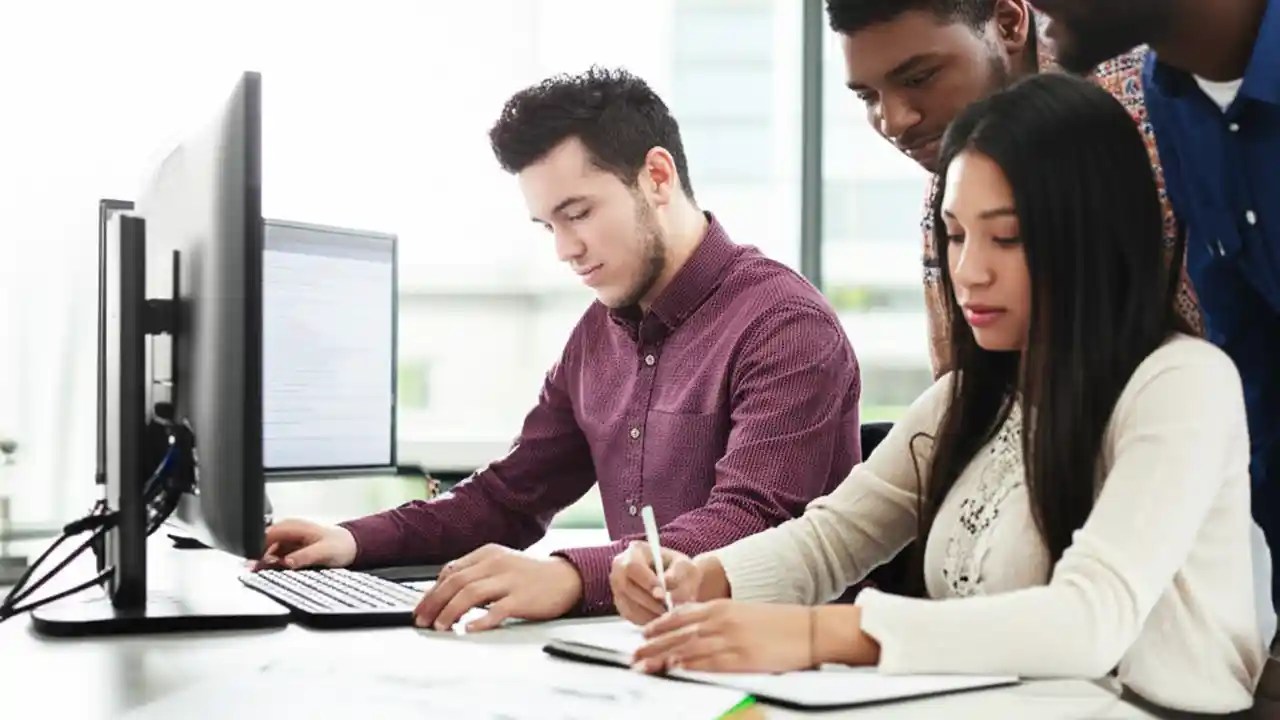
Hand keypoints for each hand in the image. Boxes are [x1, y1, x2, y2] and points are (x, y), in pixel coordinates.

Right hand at [254, 518, 356, 569]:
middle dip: (260, 559)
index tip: (257, 564)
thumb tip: (287, 562)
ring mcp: (288, 540)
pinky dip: (274, 565)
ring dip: (266, 563)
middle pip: (264, 544)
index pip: (266, 535)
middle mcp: (288, 531)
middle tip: (261, 572)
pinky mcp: (290, 549)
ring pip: (268, 552)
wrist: (350, 547)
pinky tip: (277, 572)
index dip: (258, 549)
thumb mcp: (323, 551)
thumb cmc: (339, 545)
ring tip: (270, 573)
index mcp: (293, 526)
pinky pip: (276, 558)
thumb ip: (304, 556)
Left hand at [413, 544, 582, 632]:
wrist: (566, 578)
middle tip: (422, 621)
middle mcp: (496, 563)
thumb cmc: (530, 575)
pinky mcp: (523, 597)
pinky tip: (469, 628)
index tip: (420, 609)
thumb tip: (444, 591)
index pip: (451, 571)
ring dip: (450, 611)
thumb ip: (475, 574)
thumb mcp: (500, 566)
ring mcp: (510, 579)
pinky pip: (498, 609)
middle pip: (456, 581)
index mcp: (487, 553)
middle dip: (434, 603)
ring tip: (440, 626)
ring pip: (471, 593)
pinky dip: (481, 619)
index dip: (431, 591)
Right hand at [610, 541, 700, 624]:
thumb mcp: (684, 567)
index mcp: (635, 551)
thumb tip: (664, 588)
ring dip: (649, 613)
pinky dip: (645, 620)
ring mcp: (617, 587)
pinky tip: (660, 619)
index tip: (663, 596)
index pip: (633, 567)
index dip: (646, 582)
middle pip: (627, 588)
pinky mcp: (620, 604)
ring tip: (667, 616)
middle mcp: (619, 568)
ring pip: (628, 604)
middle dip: (649, 602)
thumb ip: (676, 575)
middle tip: (668, 610)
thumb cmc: (681, 570)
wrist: (678, 581)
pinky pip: (630, 616)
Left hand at [632, 601, 815, 673]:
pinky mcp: (742, 657)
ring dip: (663, 657)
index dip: (660, 625)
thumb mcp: (745, 613)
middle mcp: (722, 620)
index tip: (644, 634)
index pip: (682, 614)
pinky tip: (675, 669)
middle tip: (634, 655)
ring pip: (687, 648)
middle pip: (678, 633)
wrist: (811, 628)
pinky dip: (689, 665)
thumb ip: (721, 619)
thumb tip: (699, 631)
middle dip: (653, 645)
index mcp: (723, 607)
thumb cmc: (781, 623)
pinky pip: (709, 662)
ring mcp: (731, 638)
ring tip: (645, 666)